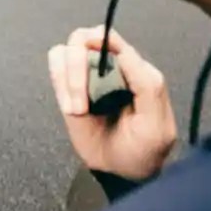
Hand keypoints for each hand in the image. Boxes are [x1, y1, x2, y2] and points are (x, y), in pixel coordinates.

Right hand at [48, 26, 176, 180]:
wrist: (121, 172)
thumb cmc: (144, 148)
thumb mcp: (156, 123)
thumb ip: (147, 85)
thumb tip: (123, 51)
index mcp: (134, 68)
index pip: (112, 39)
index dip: (99, 41)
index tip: (92, 56)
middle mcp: (107, 65)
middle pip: (82, 38)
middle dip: (77, 68)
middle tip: (81, 105)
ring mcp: (85, 75)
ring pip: (63, 52)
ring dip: (67, 81)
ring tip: (77, 111)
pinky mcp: (67, 88)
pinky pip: (55, 70)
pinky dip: (59, 85)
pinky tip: (71, 108)